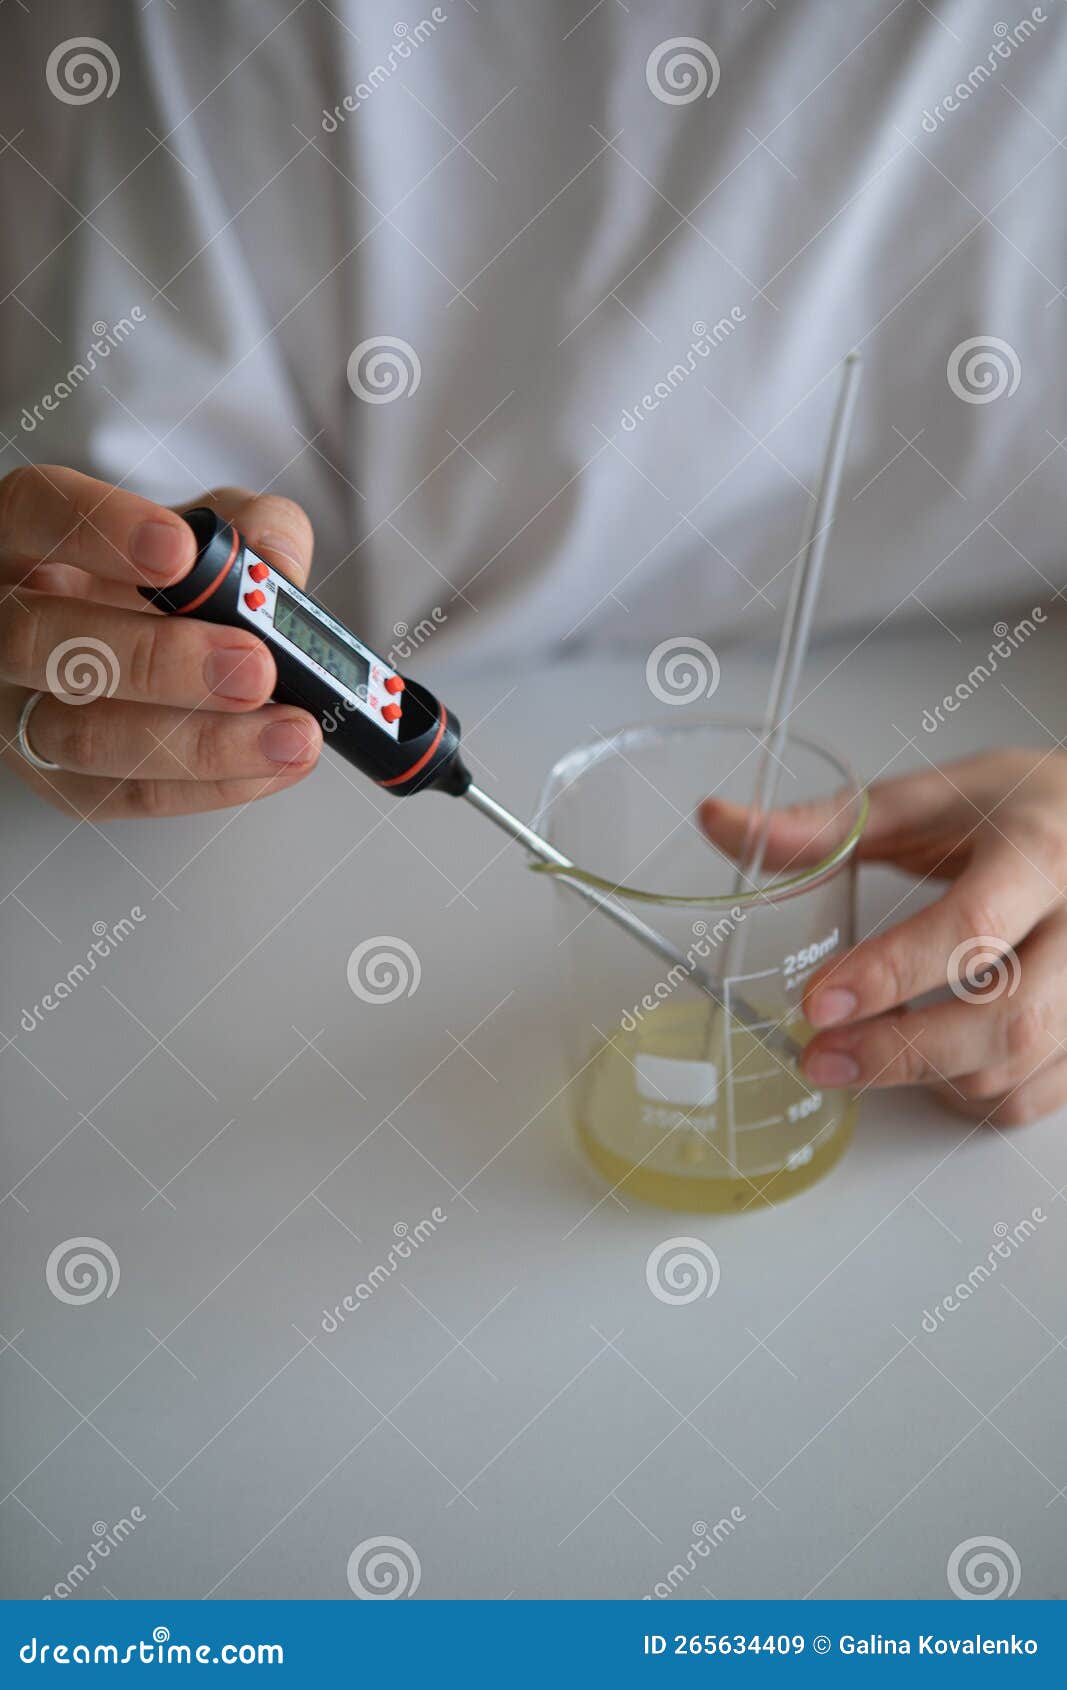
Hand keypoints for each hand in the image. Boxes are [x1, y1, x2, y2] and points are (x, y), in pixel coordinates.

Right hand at [0, 467, 321, 816]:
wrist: (147, 646)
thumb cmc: (164, 583)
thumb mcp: (207, 530)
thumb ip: (248, 526)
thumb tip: (276, 562)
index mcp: (24, 538)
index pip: (34, 514)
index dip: (101, 530)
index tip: (182, 552)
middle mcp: (3, 623)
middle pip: (41, 641)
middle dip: (158, 659)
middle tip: (254, 665)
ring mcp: (17, 709)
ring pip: (81, 734)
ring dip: (199, 742)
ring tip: (287, 732)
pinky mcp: (57, 780)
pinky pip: (124, 793)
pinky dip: (209, 784)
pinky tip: (272, 763)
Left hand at [701, 749, 1066, 1125]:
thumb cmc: (1018, 805)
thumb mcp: (931, 797)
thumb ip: (828, 824)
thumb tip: (720, 822)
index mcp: (1038, 850)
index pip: (971, 924)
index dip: (891, 973)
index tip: (816, 1003)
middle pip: (1007, 1016)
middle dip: (902, 1051)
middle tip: (819, 1058)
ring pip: (1022, 1065)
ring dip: (929, 1076)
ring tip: (859, 1055)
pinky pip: (1040, 1092)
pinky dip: (974, 1097)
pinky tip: (927, 1069)